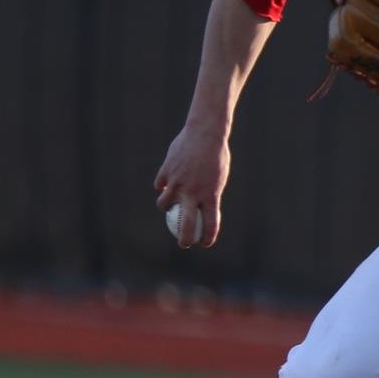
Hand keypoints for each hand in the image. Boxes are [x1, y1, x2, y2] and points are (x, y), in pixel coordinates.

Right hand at [153, 124, 230, 248]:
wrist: (205, 134)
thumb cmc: (216, 156)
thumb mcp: (218, 178)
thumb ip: (208, 194)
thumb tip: (201, 209)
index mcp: (211, 195)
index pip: (210, 224)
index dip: (208, 238)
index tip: (205, 243)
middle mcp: (193, 192)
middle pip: (186, 225)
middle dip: (184, 239)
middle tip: (184, 243)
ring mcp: (177, 183)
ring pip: (163, 204)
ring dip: (166, 207)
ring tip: (170, 205)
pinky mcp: (166, 172)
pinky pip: (160, 185)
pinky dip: (162, 187)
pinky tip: (165, 185)